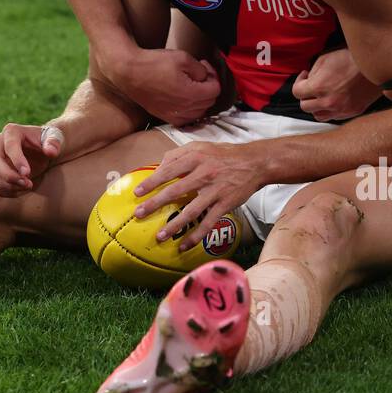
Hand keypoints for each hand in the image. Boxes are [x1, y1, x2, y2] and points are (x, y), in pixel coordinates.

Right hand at [0, 123, 63, 197]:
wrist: (41, 151)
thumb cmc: (47, 142)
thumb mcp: (54, 138)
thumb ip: (54, 142)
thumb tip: (51, 152)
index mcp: (11, 131)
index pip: (9, 146)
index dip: (17, 160)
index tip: (27, 173)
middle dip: (9, 176)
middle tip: (28, 184)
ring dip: (8, 186)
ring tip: (28, 186)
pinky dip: (7, 192)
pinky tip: (22, 189)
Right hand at [109, 47, 221, 125]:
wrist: (130, 73)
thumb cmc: (154, 63)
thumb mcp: (183, 58)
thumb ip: (201, 69)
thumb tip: (205, 77)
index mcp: (191, 94)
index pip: (216, 90)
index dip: (213, 76)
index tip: (204, 66)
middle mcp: (184, 109)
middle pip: (209, 102)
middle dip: (208, 87)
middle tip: (198, 73)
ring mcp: (174, 115)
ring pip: (200, 112)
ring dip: (200, 99)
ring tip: (191, 85)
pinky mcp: (165, 117)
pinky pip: (186, 118)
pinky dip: (190, 110)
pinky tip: (183, 98)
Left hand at [131, 143, 261, 252]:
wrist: (254, 163)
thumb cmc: (223, 154)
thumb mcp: (200, 146)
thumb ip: (178, 154)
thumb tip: (158, 166)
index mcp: (195, 158)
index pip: (168, 170)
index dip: (151, 182)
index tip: (137, 192)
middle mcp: (204, 174)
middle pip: (175, 191)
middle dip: (155, 204)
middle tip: (139, 214)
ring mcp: (215, 191)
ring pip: (191, 211)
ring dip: (174, 225)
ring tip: (160, 236)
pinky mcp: (225, 205)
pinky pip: (208, 223)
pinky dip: (195, 236)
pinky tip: (184, 245)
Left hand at [291, 47, 381, 121]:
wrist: (376, 64)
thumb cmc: (350, 57)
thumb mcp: (325, 58)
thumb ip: (313, 72)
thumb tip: (308, 80)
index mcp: (319, 87)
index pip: (297, 93)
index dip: (299, 82)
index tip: (305, 76)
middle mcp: (328, 102)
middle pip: (305, 106)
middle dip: (306, 95)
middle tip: (312, 86)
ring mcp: (341, 109)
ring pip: (318, 116)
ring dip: (316, 106)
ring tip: (322, 95)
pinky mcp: (352, 112)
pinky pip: (334, 116)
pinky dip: (330, 110)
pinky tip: (334, 98)